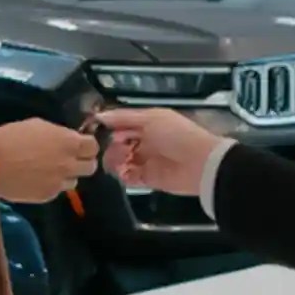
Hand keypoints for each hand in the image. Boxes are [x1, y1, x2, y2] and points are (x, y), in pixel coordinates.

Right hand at [0, 118, 98, 202]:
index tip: (80, 144)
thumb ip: (59, 135)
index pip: (93, 147)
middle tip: (70, 158)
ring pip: (75, 181)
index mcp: (68, 143)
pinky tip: (38, 178)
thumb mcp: (39, 126)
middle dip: (83, 162)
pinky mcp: (47, 196)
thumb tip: (67, 140)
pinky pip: (58, 190)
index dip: (87, 145)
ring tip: (51, 170)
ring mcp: (59, 183)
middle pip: (91, 167)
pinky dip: (52, 185)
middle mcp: (69, 164)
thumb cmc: (12, 137)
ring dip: (67, 175)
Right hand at [96, 108, 226, 196]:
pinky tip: (124, 171)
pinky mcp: (147, 179)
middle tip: (116, 146)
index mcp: (147, 124)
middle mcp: (144, 141)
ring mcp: (145, 161)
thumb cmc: (176, 135)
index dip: (109, 126)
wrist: (199, 163)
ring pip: (119, 160)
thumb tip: (99, 115)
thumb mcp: (151, 118)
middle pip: (117, 143)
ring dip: (115, 159)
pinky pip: (128, 177)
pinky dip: (122, 174)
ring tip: (122, 159)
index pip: (121, 124)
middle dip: (111, 144)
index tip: (94, 128)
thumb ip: (124, 117)